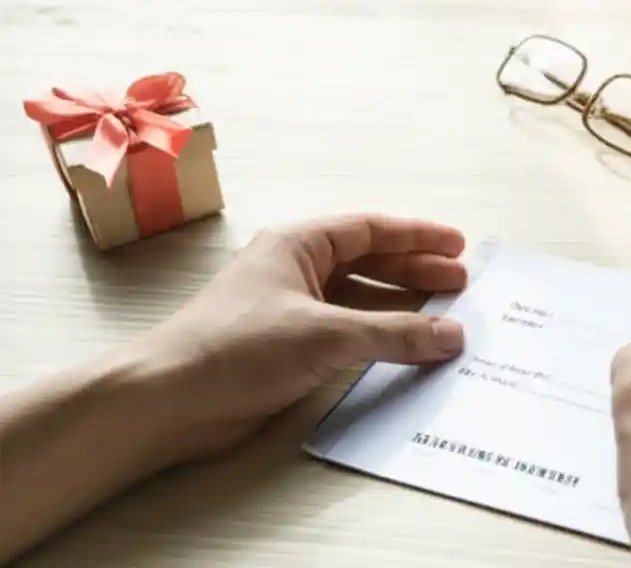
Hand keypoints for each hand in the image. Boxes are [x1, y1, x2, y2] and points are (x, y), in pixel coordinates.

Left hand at [123, 213, 469, 462]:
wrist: (168, 400)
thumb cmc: (236, 348)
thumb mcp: (326, 334)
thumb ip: (394, 333)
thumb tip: (452, 335)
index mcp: (298, 245)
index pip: (370, 230)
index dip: (417, 237)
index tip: (457, 246)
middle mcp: (296, 271)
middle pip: (369, 263)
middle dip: (416, 273)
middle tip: (461, 285)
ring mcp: (292, 311)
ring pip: (360, 301)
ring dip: (401, 308)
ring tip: (445, 318)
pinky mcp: (288, 350)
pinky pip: (348, 335)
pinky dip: (379, 340)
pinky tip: (406, 350)